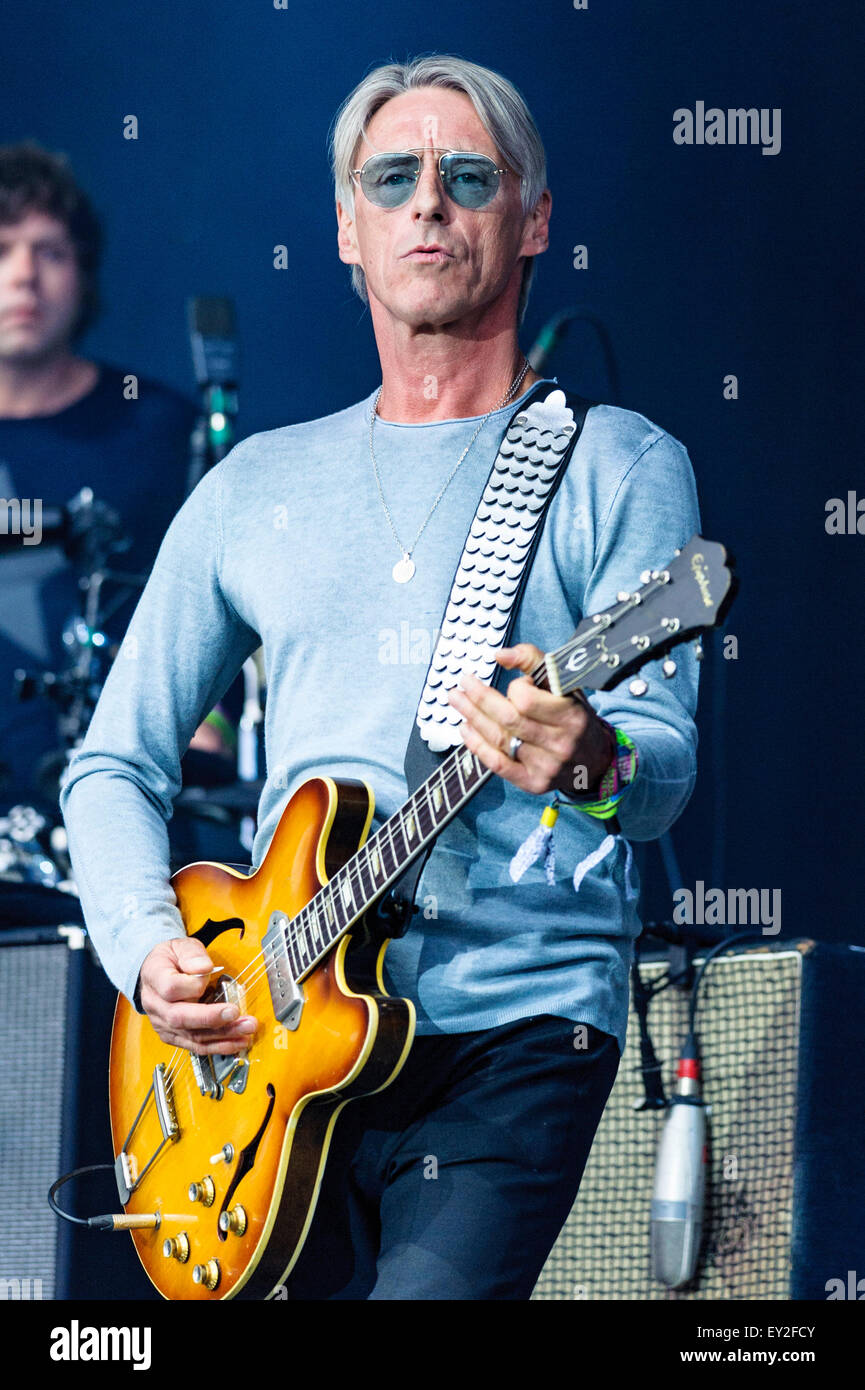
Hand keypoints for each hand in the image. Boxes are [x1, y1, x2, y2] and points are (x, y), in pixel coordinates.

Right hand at [138, 937, 256, 1054]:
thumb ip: (192, 955)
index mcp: (155, 978)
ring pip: (191, 1036)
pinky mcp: (174, 1036)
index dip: (193, 986)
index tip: (211, 977)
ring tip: (246, 1030)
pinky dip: (218, 1046)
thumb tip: (204, 968)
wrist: (157, 973)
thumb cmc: (171, 959)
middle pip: (180, 1018)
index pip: (171, 988)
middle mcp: (155, 1005)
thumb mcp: (181, 946)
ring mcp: (163, 1023)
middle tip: (236, 1013)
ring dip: (222, 1036)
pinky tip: (237, 1042)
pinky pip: (195, 1046)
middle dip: (212, 1018)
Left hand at [447, 642, 613, 798]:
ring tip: (457, 701)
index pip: (528, 701)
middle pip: (508, 720)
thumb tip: (500, 655)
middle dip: (479, 699)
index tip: (516, 684)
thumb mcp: (564, 684)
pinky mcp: (534, 782)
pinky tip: (466, 729)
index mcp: (571, 716)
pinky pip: (498, 764)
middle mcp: (560, 743)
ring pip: (500, 740)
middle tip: (462, 685)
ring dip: (472, 718)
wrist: (594, 760)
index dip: (516, 688)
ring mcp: (547, 766)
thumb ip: (533, 661)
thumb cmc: (574, 717)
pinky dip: (477, 746)